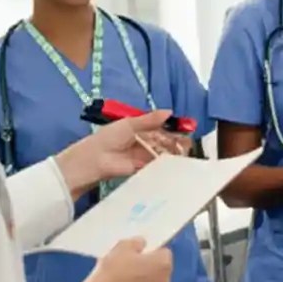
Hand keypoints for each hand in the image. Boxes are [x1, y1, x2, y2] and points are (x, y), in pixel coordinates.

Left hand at [56, 110, 188, 190]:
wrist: (95, 160)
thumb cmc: (108, 138)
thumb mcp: (129, 124)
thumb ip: (149, 119)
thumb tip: (169, 111)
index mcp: (139, 129)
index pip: (161, 128)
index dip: (174, 128)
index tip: (187, 128)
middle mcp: (144, 142)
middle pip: (165, 141)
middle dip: (177, 141)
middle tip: (187, 142)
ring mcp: (144, 157)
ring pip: (164, 154)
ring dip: (174, 152)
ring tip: (184, 151)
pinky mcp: (144, 170)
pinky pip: (159, 166)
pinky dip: (168, 164)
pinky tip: (177, 162)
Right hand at [65, 238, 171, 281]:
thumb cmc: (113, 268)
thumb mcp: (122, 246)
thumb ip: (137, 242)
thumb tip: (142, 244)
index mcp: (163, 264)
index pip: (164, 252)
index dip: (151, 251)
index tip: (138, 252)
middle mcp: (166, 281)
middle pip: (161, 269)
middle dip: (150, 266)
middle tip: (130, 265)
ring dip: (146, 280)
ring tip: (126, 279)